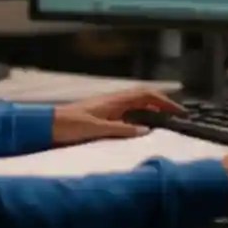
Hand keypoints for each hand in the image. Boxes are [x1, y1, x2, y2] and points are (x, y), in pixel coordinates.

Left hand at [51, 87, 185, 146]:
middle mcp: (113, 100)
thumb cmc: (70, 125)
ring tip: (165, 120)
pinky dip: (140, 114)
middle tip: (177, 115)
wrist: (48, 125)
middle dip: (162, 102)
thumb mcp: (97, 129)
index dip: (164, 102)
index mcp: (114, 101)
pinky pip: (128, 110)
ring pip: (136, 102)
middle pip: (143, 96)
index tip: (179, 111)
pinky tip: (142, 125)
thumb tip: (147, 131)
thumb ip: (121, 130)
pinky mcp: (103, 114)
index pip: (146, 96)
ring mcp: (108, 106)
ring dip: (152, 108)